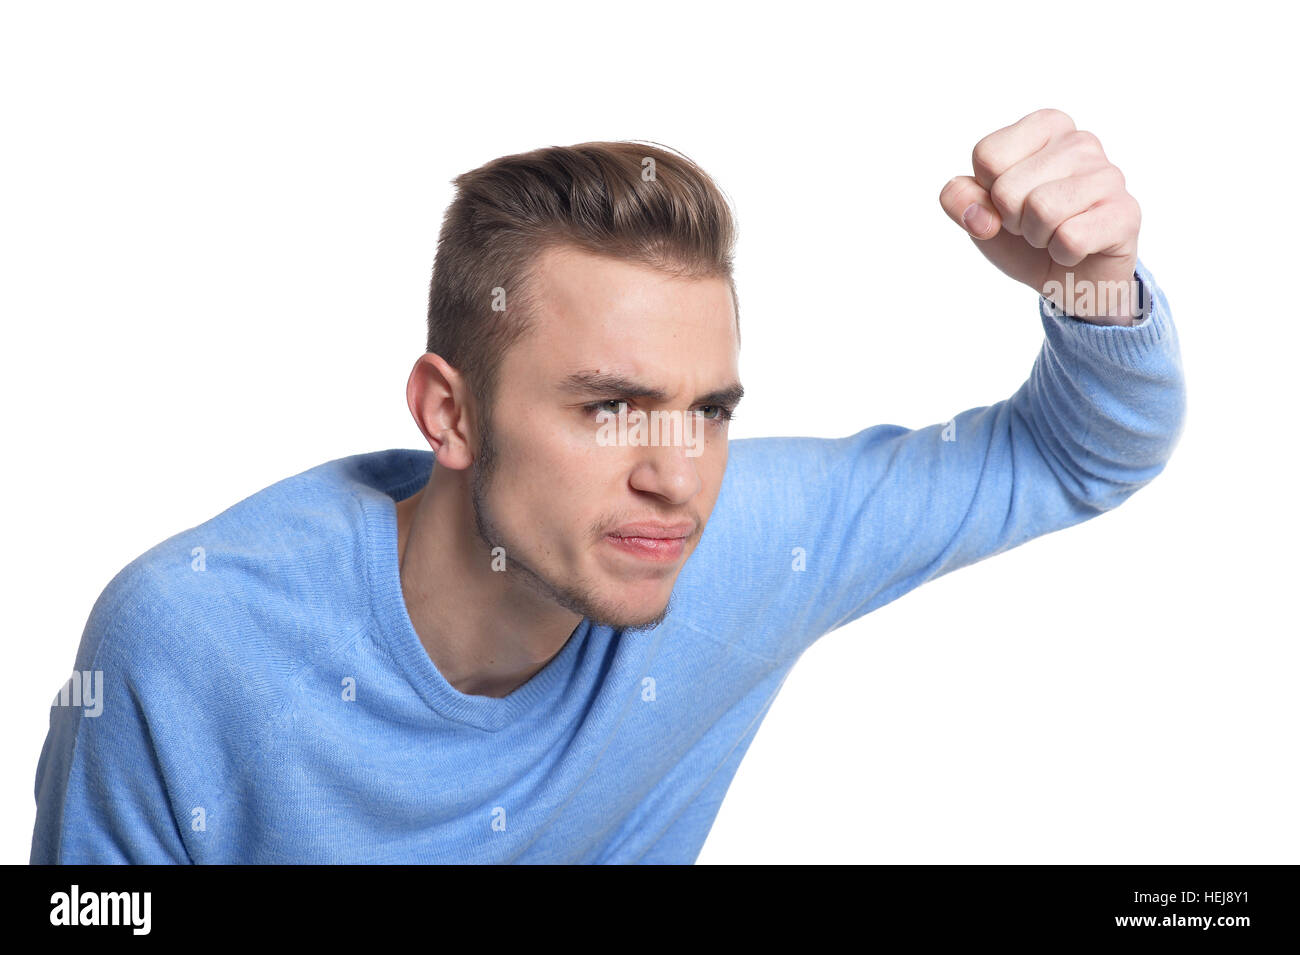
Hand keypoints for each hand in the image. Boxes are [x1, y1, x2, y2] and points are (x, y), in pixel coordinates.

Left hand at [939, 108, 1141, 323]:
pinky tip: (1077, 248)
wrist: (1070, 280)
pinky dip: (1063, 254)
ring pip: (1041, 210)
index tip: (1010, 204)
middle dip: (1012, 220)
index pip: (986, 155)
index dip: (987, 194)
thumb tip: (978, 214)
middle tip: (1035, 224)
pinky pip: (1071, 238)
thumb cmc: (1025, 237)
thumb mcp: (980, 216)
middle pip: (1008, 188)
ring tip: (1055, 234)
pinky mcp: (1126, 212)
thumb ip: (959, 200)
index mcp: (1045, 127)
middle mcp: (1081, 141)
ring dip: (1038, 237)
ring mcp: (1109, 174)